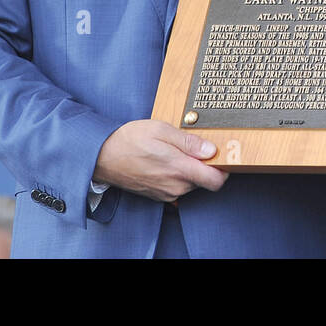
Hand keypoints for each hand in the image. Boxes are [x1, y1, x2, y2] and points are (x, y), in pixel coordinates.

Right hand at [93, 119, 228, 202]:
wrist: (102, 157)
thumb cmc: (130, 139)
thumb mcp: (161, 130)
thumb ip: (189, 142)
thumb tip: (212, 150)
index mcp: (179, 169)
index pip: (216, 181)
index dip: (223, 169)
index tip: (221, 156)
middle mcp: (175, 186)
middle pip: (204, 181)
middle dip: (204, 165)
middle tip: (192, 146)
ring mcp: (166, 193)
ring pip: (191, 184)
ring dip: (189, 170)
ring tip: (174, 151)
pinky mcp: (158, 196)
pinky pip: (178, 187)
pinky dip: (177, 176)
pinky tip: (165, 161)